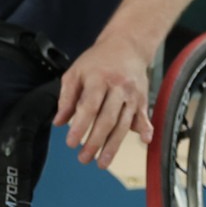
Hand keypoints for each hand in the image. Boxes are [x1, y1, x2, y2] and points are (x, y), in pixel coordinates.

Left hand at [55, 31, 153, 168]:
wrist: (127, 44)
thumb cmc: (98, 60)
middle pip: (108, 119)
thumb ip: (67, 97)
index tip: (71, 143)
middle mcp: (118, 87)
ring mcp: (133, 94)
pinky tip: (145, 141)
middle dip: (95, 142)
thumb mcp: (76, 72)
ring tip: (102, 162)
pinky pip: (144, 116)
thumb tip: (59, 122)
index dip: (80, 126)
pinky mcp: (142, 99)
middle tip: (84, 158)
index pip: (89, 106)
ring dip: (114, 145)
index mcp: (99, 78)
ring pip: (124, 123)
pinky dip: (146, 129)